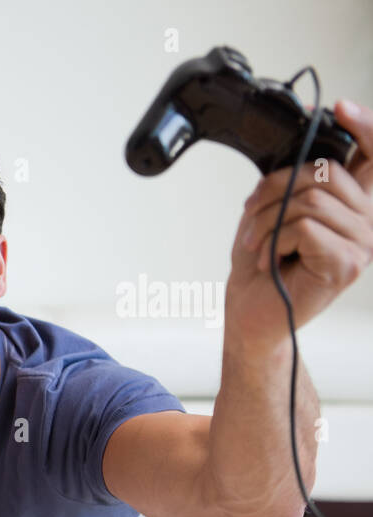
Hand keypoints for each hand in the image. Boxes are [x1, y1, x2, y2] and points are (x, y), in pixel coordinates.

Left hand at [228, 98, 372, 344]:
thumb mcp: (276, 208)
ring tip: (255, 243)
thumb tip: (306, 128)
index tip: (339, 107)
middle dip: (273, 190)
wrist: (251, 313)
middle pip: (325, 173)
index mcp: (353, 202)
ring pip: (311, 200)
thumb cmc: (263, 263)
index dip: (364, 125)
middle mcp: (367, 219)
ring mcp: (363, 243)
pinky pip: (305, 228)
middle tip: (250, 217)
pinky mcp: (348, 264)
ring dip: (266, 220)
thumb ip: (299, 176)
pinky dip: (273, 240)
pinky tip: (268, 260)